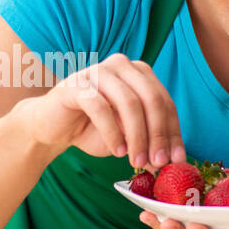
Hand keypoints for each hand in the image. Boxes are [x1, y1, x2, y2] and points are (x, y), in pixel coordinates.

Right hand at [19, 52, 185, 170]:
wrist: (51, 126)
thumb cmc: (92, 129)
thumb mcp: (127, 137)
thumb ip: (149, 144)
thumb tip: (174, 161)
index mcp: (139, 73)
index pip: (165, 102)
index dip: (173, 132)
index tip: (177, 160)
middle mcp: (121, 65)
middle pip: (151, 99)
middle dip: (158, 134)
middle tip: (158, 163)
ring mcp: (97, 71)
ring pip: (129, 103)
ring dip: (137, 136)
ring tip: (136, 161)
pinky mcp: (75, 84)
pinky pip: (100, 108)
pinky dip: (112, 132)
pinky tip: (117, 151)